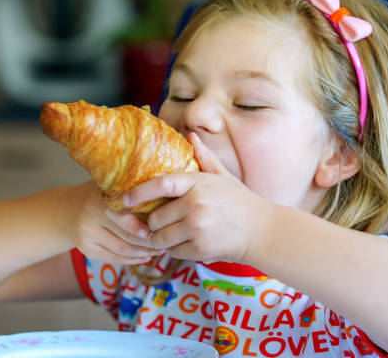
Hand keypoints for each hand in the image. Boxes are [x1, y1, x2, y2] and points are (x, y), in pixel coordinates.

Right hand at [67, 181, 163, 263]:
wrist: (67, 209)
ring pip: (121, 249)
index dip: (143, 225)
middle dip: (148, 241)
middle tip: (165, 240)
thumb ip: (129, 188)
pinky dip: (131, 259)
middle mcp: (90, 217)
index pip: (125, 215)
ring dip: (143, 252)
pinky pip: (113, 258)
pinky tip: (144, 257)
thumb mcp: (109, 186)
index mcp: (99, 199)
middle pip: (126, 235)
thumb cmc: (97, 195)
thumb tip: (161, 191)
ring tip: (159, 250)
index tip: (160, 228)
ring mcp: (86, 235)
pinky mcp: (86, 249)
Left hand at [122, 132, 272, 263]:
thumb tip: (190, 135)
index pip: (159, 185)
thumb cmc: (240, 201)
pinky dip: (176, 250)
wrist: (263, 230)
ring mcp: (197, 228)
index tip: (124, 199)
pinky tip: (189, 243)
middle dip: (154, 223)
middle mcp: (195, 205)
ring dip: (162, 238)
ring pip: (160, 237)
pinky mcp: (200, 248)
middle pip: (155, 218)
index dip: (138, 192)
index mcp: (197, 183)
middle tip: (160, 223)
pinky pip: (173, 251)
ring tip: (174, 233)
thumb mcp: (223, 176)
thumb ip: (204, 157)